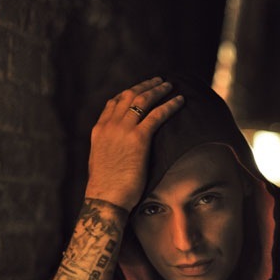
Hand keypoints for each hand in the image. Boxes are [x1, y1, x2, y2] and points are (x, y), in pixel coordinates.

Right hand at [86, 77, 183, 210]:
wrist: (105, 198)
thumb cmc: (106, 188)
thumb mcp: (101, 163)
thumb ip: (109, 150)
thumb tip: (117, 152)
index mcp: (99, 131)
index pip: (113, 104)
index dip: (128, 94)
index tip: (138, 90)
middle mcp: (110, 125)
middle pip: (128, 96)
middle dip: (145, 86)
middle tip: (158, 81)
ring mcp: (123, 130)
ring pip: (143, 101)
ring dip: (158, 90)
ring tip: (170, 86)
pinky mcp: (138, 138)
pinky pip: (157, 115)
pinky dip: (170, 105)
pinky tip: (180, 101)